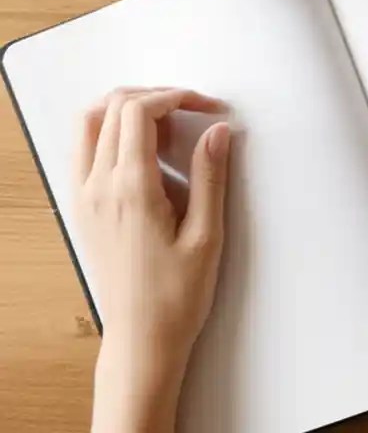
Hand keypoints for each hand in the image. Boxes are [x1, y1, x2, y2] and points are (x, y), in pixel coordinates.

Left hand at [75, 87, 231, 432]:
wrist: (142, 338)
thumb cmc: (177, 295)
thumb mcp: (207, 235)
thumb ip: (210, 176)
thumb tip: (217, 131)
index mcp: (130, 190)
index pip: (139, 112)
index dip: (177, 97)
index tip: (210, 107)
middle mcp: (98, 187)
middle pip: (112, 107)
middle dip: (156, 97)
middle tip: (195, 110)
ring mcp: (84, 196)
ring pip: (91, 123)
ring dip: (128, 109)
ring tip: (170, 123)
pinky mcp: (83, 207)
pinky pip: (86, 149)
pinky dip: (113, 133)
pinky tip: (147, 151)